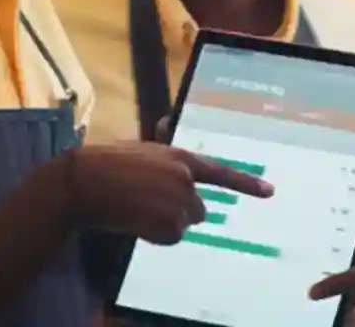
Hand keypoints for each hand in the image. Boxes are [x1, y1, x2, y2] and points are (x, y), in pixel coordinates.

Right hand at [66, 142, 272, 244]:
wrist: (84, 183)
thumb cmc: (107, 164)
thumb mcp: (142, 149)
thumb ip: (163, 147)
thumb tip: (168, 117)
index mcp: (181, 158)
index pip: (220, 172)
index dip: (246, 184)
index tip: (270, 191)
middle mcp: (186, 179)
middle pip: (198, 207)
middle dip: (179, 210)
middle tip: (148, 203)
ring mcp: (179, 202)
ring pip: (183, 223)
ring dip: (164, 223)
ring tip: (137, 210)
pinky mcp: (169, 223)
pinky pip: (171, 237)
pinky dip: (155, 235)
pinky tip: (135, 221)